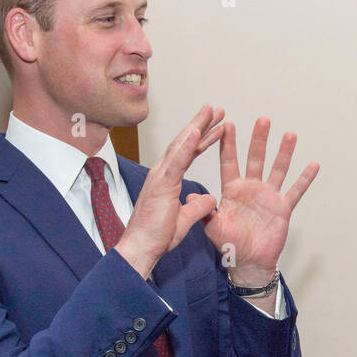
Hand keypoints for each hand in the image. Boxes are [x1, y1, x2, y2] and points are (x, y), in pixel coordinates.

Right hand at [116, 105, 226, 278]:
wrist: (141, 248)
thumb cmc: (157, 236)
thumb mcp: (184, 220)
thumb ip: (197, 208)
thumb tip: (210, 200)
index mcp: (167, 179)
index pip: (188, 153)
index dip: (202, 139)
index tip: (216, 126)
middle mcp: (162, 173)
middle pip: (184, 143)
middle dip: (201, 124)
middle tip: (216, 109)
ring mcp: (160, 176)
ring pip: (181, 145)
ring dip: (197, 126)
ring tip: (212, 110)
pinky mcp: (161, 184)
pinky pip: (177, 161)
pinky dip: (187, 145)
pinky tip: (198, 130)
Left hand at [204, 118, 318, 286]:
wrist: (250, 262)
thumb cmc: (230, 246)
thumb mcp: (214, 229)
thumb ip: (206, 211)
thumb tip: (192, 194)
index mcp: (232, 191)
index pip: (229, 162)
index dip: (228, 144)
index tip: (227, 125)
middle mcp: (251, 189)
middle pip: (256, 159)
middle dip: (259, 140)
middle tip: (263, 120)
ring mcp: (268, 197)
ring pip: (277, 169)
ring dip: (284, 152)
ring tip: (289, 134)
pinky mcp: (283, 208)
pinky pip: (296, 191)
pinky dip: (305, 179)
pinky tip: (313, 164)